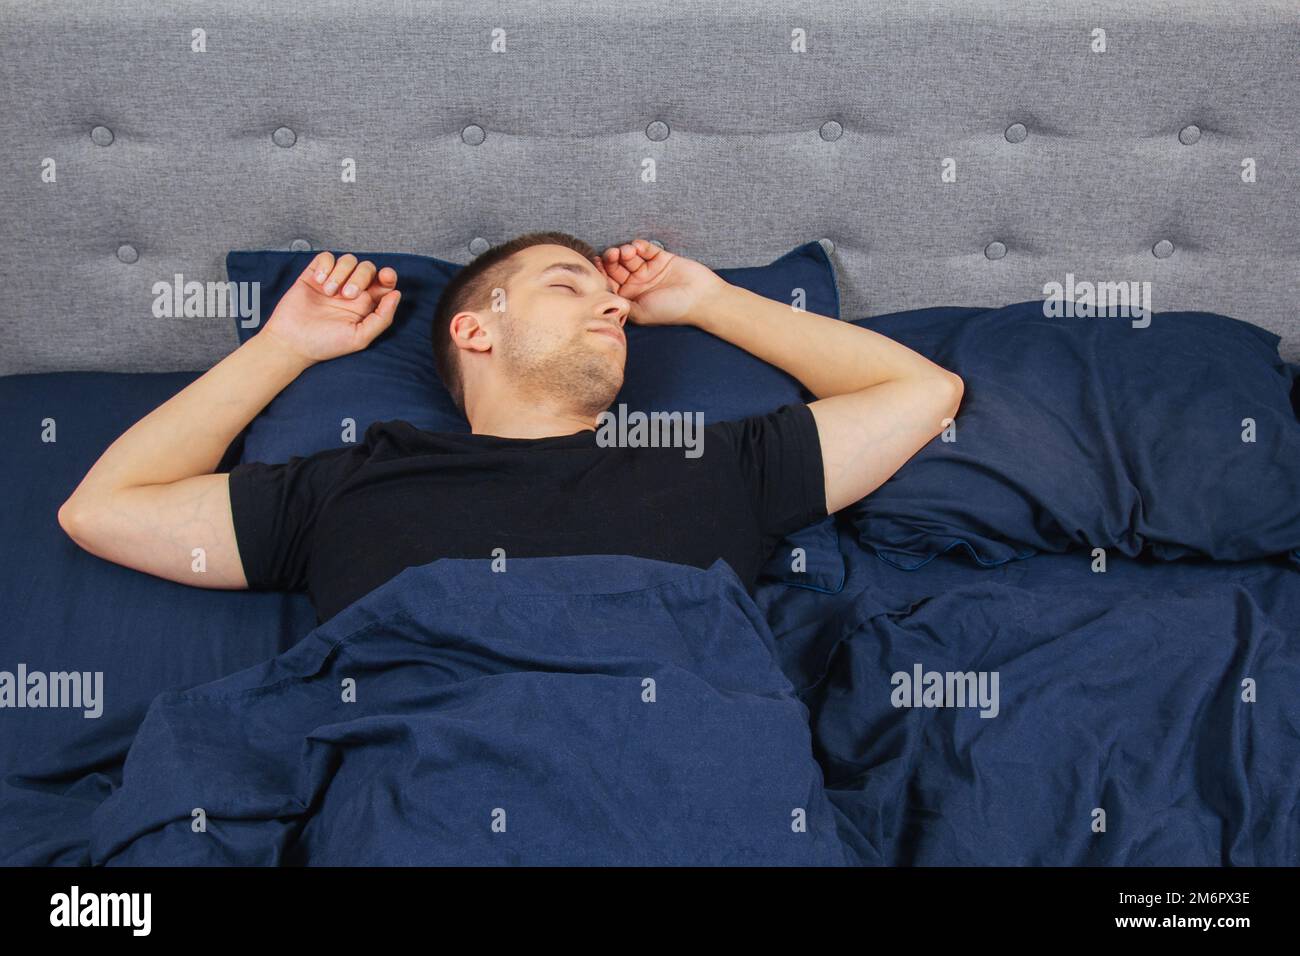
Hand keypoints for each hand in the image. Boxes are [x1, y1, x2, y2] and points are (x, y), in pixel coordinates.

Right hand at [260, 253, 401, 363]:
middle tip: (346, 295)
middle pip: (367, 268)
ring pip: (348, 259)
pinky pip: (326, 257)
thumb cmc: (326, 344)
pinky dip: (325, 266)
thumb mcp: (360, 337)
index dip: (389, 275)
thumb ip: (382, 318)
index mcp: (366, 305)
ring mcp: (333, 282)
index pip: (384, 283)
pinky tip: (318, 282)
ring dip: (341, 273)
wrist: (292, 342)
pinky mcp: (313, 275)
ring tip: (328, 292)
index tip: (386, 276)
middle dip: (360, 277)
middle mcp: (351, 291)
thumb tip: (396, 294)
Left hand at [592, 239, 728, 325]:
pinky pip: (646, 248)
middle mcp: (638, 284)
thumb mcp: (641, 313)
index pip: (610, 283)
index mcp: (631, 298)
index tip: (596, 264)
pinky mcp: (662, 258)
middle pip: (617, 268)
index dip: (601, 273)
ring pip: (629, 257)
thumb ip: (620, 304)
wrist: (702, 299)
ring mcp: (649, 270)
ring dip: (625, 251)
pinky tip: (638, 247)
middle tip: (612, 255)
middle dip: (611, 260)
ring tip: (628, 252)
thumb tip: (600, 296)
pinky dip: (639, 246)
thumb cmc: (672, 310)